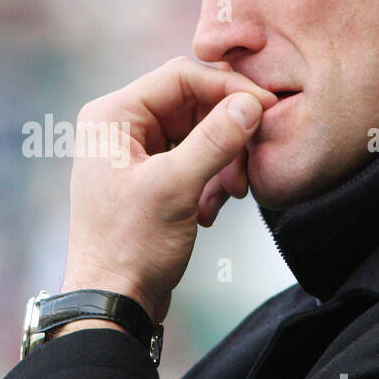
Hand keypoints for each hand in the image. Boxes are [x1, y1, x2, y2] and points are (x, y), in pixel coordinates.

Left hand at [59, 56, 277, 323]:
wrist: (112, 302)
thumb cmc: (131, 247)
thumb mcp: (176, 188)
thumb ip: (215, 141)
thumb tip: (251, 103)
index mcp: (112, 116)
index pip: (180, 76)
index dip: (227, 88)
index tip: (266, 107)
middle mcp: (119, 126)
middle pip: (191, 103)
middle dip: (226, 132)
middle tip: (249, 164)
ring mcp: (133, 152)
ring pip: (197, 132)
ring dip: (222, 160)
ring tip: (230, 194)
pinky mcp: (149, 177)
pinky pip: (192, 159)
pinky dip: (210, 178)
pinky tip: (212, 209)